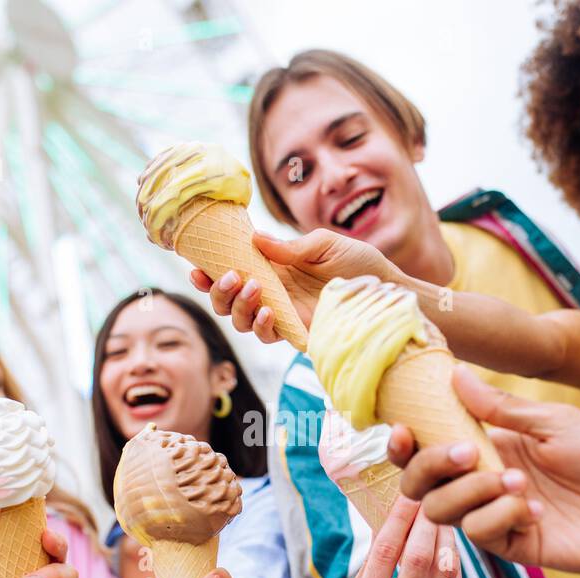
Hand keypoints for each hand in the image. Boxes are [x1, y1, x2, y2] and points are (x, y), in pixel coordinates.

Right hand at [189, 228, 396, 341]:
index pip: (229, 272)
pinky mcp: (296, 333)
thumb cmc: (356, 261)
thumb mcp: (322, 244)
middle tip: (230, 277)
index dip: (207, 273)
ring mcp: (281, 315)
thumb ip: (289, 247)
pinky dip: (261, 326)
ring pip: (241, 322)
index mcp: (270, 269)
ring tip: (253, 290)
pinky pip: (267, 336)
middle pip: (226, 302)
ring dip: (238, 307)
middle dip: (218, 292)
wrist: (383, 287)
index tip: (195, 267)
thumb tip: (254, 239)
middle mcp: (270, 294)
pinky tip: (268, 312)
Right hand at [333, 496, 462, 577]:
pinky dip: (454, 565)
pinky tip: (451, 547)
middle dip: (428, 521)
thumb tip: (388, 525)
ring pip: (444, 572)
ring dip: (447, 538)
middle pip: (419, 557)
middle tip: (435, 494)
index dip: (399, 518)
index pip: (385, 551)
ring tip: (447, 514)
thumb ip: (370, 571)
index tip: (407, 493)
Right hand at [387, 365, 579, 573]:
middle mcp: (484, 482)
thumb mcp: (552, 422)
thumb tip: (454, 374)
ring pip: (443, 512)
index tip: (402, 431)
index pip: (427, 448)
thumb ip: (500, 407)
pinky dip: (501, 517)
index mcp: (488, 445)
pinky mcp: (514, 546)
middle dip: (432, 466)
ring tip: (518, 483)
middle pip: (421, 484)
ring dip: (473, 492)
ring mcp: (496, 516)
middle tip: (469, 452)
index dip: (405, 444)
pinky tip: (536, 511)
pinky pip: (479, 534)